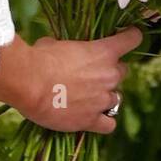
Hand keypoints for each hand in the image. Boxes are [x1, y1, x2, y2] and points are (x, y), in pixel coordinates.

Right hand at [20, 26, 142, 133]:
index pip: (132, 40)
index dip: (131, 37)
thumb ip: (69, 48)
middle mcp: (109, 76)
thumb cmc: (40, 57)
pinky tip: (94, 118)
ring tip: (88, 97)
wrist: (28, 82)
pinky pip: (109, 124)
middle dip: (110, 71)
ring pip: (116, 98)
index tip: (130, 36)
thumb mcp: (55, 43)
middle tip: (92, 73)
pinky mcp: (91, 120)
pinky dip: (104, 121)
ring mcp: (102, 100)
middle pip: (122, 71)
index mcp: (103, 52)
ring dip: (105, 96)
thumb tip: (61, 50)